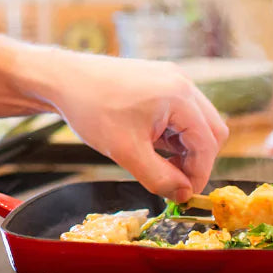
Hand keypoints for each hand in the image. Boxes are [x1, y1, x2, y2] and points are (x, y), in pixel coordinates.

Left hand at [46, 53, 228, 200]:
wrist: (61, 78)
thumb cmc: (91, 109)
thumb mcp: (126, 151)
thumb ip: (160, 178)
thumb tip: (183, 195)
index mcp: (179, 95)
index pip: (208, 143)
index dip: (199, 174)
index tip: (182, 194)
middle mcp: (181, 81)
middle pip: (211, 130)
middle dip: (196, 159)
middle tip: (172, 179)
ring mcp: (169, 77)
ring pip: (196, 121)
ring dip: (184, 146)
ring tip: (154, 158)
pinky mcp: (158, 79)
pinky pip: (180, 111)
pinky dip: (172, 131)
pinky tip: (148, 141)